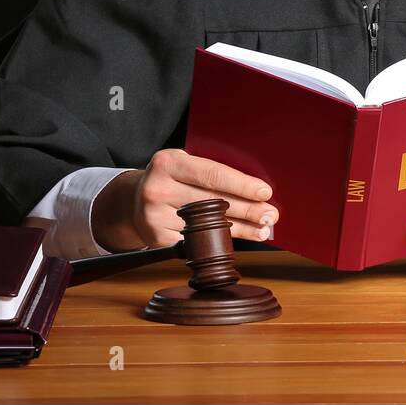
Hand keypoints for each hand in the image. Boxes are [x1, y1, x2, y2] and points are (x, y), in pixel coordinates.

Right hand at [91, 148, 278, 251]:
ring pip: (208, 226)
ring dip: (241, 229)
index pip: (211, 174)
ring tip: (262, 229)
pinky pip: (197, 242)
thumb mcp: (184, 164)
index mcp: (168, 162)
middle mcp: (158, 188)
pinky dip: (220, 241)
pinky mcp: (157, 239)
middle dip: (247, 209)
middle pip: (212, 203)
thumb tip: (256, 188)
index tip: (265, 192)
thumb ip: (211, 172)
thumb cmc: (171, 179)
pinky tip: (237, 239)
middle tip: (271, 214)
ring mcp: (155, 216)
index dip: (241, 184)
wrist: (134, 202)